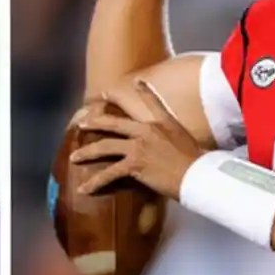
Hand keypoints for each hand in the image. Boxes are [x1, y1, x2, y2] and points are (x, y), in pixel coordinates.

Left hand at [71, 79, 204, 199]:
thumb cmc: (200, 163)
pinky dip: (95, 182)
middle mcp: (147, 130)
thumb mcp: (191, 142)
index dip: (139, 90)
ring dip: (87, 152)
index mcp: (164, 123)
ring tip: (75, 157)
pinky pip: (109, 173)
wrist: (199, 174)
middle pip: (115, 123)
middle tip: (83, 122)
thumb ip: (177, 139)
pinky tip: (84, 189)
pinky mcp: (134, 164)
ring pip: (105, 146)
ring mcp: (139, 146)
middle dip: (96, 122)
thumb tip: (176, 146)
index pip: (150, 101)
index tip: (127, 84)